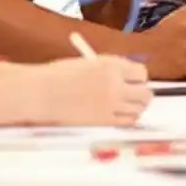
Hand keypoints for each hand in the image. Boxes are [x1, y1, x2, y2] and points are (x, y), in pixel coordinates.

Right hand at [33, 55, 150, 126]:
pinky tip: (117, 115)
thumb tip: (129, 77)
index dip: (138, 78)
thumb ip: (110, 69)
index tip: (133, 80)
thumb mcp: (89, 64)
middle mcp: (115, 84)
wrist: (40, 93)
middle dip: (142, 94)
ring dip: (135, 107)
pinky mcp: (104, 121)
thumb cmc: (59, 76)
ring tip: (124, 105)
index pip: (141, 73)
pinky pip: (128, 121)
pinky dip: (127, 119)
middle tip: (133, 95)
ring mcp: (111, 104)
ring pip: (139, 109)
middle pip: (145, 93)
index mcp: (111, 66)